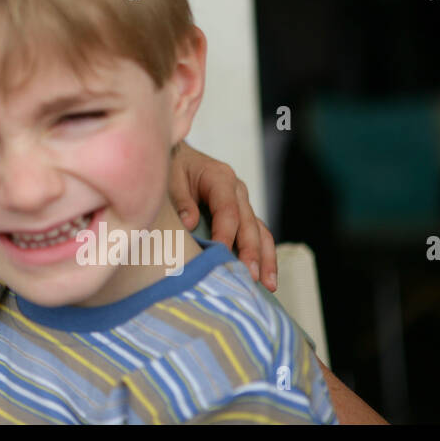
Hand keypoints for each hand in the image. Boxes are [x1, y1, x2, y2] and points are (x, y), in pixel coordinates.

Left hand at [170, 141, 277, 291]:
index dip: (225, 235)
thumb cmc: (172, 166)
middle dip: (252, 252)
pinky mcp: (241, 214)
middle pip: (249, 224)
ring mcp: (242, 203)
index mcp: (220, 178)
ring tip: (269, 285)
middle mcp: (237, 190)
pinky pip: (257, 235)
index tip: (221, 256)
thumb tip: (190, 224)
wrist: (176, 155)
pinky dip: (263, 255)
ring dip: (266, 258)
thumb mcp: (170, 177)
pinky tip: (265, 276)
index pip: (227, 211)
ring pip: (260, 232)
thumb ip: (180, 200)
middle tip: (250, 278)